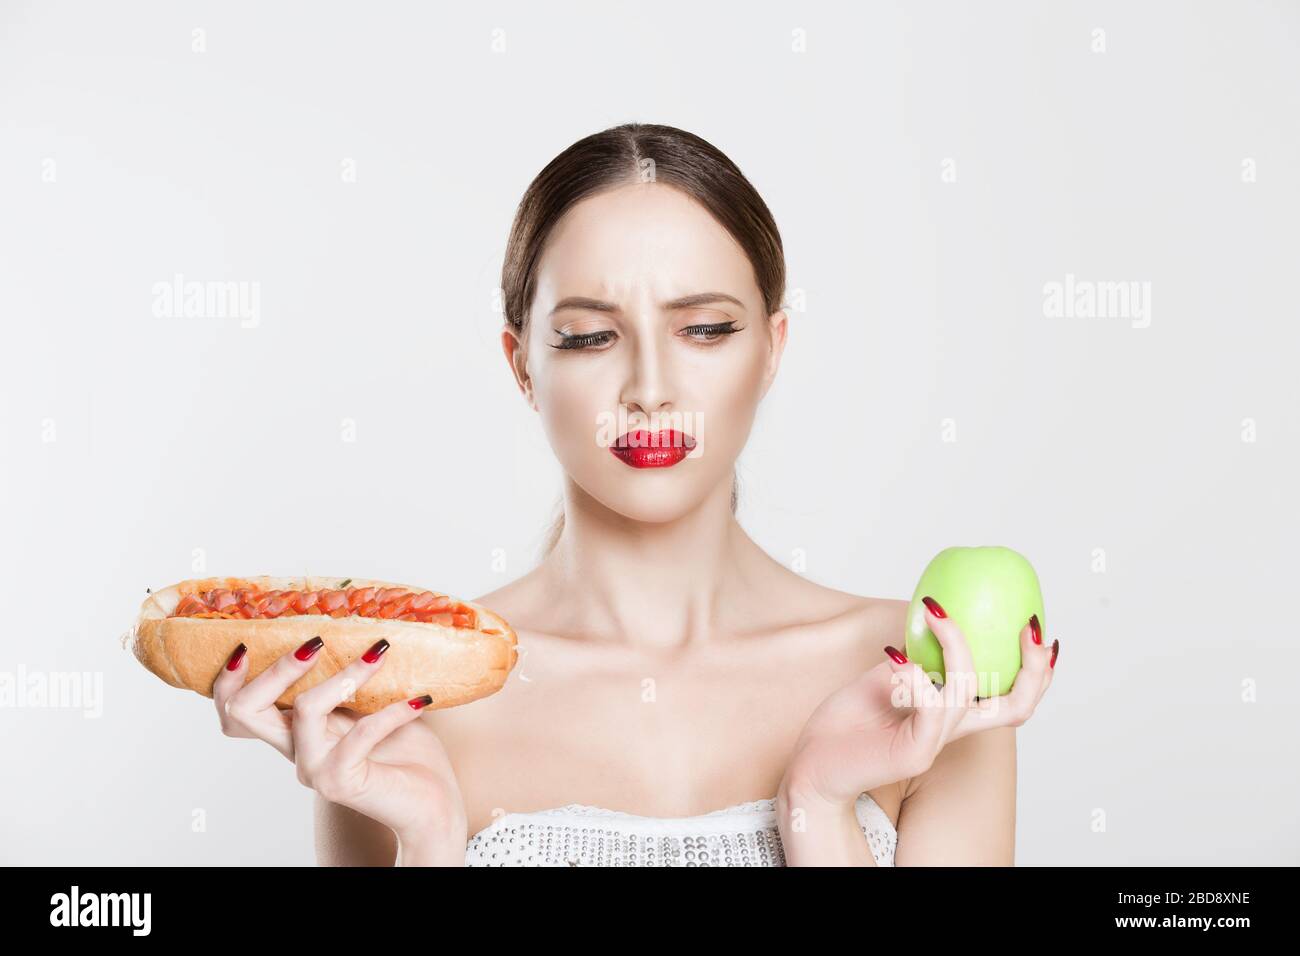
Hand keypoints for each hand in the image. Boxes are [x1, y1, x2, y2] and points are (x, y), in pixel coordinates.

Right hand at [213, 636, 467, 855]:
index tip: (246, 643)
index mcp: (295, 732)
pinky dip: (392, 710)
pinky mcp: (342, 782)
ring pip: (304, 710)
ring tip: (380, 653)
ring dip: (345, 674)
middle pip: (245, 710)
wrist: (431, 804)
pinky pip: (361, 733)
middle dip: (276, 667)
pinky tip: (419, 701)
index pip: (236, 711)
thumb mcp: (372, 705)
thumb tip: (357, 623)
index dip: (228, 679)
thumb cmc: (405, 751)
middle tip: (317, 641)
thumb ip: (351, 680)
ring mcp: (315, 770)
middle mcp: (296, 752)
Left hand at [782, 597, 1056, 806]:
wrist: (811, 766)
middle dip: (1035, 667)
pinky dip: (917, 674)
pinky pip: (930, 707)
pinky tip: (894, 654)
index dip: (1036, 668)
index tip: (1033, 625)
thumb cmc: (844, 725)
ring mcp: (934, 743)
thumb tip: (931, 618)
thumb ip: (913, 657)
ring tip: (933, 613)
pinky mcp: (914, 753)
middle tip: (1028, 624)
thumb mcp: (883, 678)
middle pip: (1018, 707)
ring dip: (955, 644)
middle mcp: (950, 729)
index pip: (1011, 697)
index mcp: (950, 714)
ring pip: (966, 690)